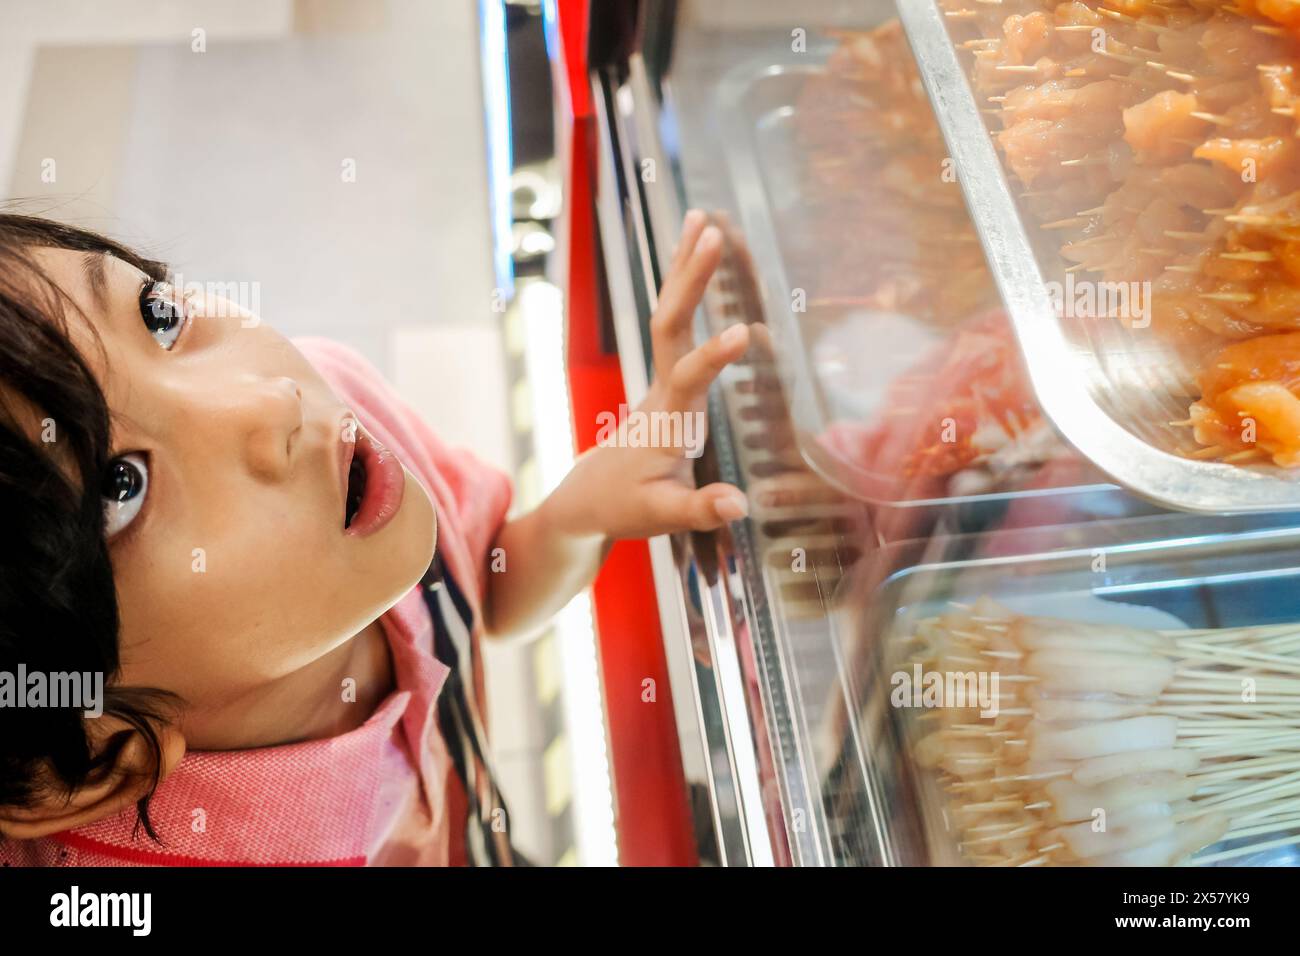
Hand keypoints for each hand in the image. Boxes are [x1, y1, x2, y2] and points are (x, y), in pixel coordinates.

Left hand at [549, 210, 750, 540]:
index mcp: (668, 421)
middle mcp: (662, 390)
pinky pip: (675, 323)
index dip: (714, 355)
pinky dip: (684, 286)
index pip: (690, 378)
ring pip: (670, 314)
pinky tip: (693, 253)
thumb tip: (741, 504)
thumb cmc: (625, 508)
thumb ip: (701, 509)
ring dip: (685, 268)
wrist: (586, 502)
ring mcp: (661, 380)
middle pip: (671, 325)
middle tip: (714, 233)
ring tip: (702, 218)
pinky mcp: (665, 379)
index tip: (746, 332)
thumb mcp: (663, 516)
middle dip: (691, 279)